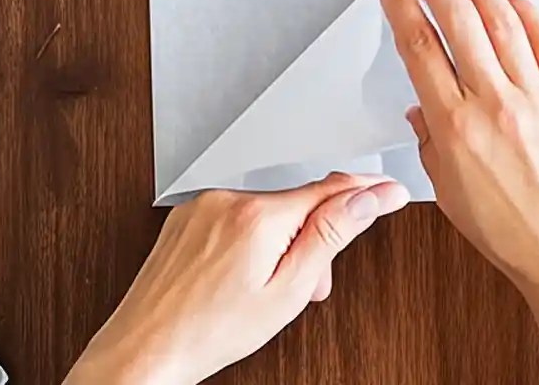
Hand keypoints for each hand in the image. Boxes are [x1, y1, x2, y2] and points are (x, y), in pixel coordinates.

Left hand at [63, 174, 408, 384]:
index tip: (391, 191)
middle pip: (296, 206)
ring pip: (264, 213)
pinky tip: (237, 278)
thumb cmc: (210, 330)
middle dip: (310, 241)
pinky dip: (247, 241)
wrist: (147, 349)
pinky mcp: (186, 216)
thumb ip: (330, 236)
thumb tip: (366, 200)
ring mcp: (202, 206)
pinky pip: (233, 217)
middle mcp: (227, 199)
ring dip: (278, 243)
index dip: (365, 192)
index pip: (330, 189)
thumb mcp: (287, 291)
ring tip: (262, 289)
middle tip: (306, 286)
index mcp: (258, 215)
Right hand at [377, 0, 538, 291]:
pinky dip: (528, 12)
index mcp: (454, 127)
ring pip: (502, 21)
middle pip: (457, 21)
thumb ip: (429, 142)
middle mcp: (494, 104)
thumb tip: (422, 109)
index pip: (419, 48)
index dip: (401, 7)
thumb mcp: (447, 191)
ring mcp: (535, 98)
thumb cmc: (509, 232)